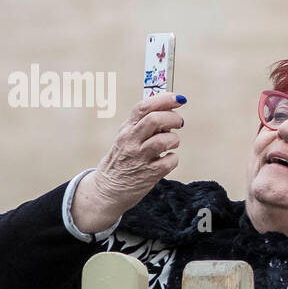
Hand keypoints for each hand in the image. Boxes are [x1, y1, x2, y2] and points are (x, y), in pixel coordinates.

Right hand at [72, 93, 185, 231]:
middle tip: (179, 123)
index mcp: (126, 129)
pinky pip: (170, 161)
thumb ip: (143, 124)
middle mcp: (131, 141)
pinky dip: (173, 158)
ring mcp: (140, 158)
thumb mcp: (126, 137)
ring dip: (174, 139)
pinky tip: (167, 159)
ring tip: (171, 144)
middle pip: (154, 120)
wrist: (108, 189)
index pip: (143, 107)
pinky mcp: (149, 174)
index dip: (163, 100)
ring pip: (164, 140)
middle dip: (173, 118)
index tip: (179, 99)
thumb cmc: (123, 159)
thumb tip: (168, 110)